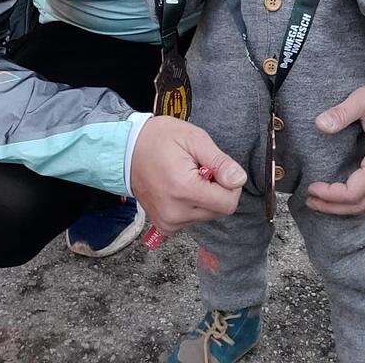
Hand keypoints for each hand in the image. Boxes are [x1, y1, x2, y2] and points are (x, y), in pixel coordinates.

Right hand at [130, 115, 246, 234]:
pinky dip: (192, 204)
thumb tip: (239, 180)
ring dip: (204, 197)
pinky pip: (193, 219)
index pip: (228, 203)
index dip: (230, 184)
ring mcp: (168, 223)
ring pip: (207, 215)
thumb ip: (220, 162)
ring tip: (186, 176)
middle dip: (216, 190)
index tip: (216, 169)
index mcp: (184, 189)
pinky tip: (179, 187)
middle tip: (198, 169)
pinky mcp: (165, 226)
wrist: (125, 150)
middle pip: (219, 211)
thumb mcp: (194, 139)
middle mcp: (176, 213)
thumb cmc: (158, 139)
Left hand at [306, 76, 364, 214]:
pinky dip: (364, 204)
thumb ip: (341, 113)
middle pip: (361, 205)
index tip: (311, 187)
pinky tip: (350, 198)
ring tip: (326, 203)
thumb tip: (319, 124)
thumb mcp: (364, 99)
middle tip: (311, 201)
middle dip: (333, 207)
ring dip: (348, 209)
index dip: (330, 195)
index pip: (353, 192)